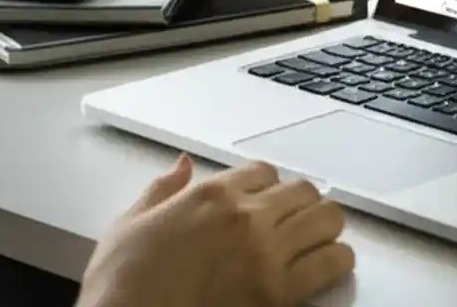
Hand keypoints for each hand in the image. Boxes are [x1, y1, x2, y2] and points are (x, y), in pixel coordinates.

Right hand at [77, 155, 354, 306]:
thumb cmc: (120, 284)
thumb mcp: (129, 224)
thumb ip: (161, 190)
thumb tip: (180, 165)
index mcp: (210, 194)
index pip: (265, 171)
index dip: (270, 185)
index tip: (268, 200)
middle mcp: (245, 216)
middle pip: (303, 189)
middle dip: (303, 202)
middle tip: (298, 219)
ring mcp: (266, 253)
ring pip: (327, 218)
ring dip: (325, 226)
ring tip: (318, 238)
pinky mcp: (280, 291)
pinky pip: (332, 262)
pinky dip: (336, 260)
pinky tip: (329, 265)